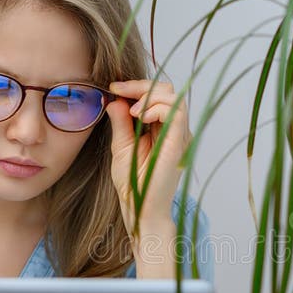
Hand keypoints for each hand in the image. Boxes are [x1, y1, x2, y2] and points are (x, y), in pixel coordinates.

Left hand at [105, 79, 191, 237]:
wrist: (140, 207)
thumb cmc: (132, 182)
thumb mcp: (121, 145)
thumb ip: (121, 122)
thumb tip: (115, 99)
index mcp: (161, 128)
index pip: (156, 94)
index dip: (135, 86)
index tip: (113, 87)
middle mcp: (174, 129)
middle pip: (167, 90)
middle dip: (141, 86)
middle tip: (118, 92)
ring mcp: (179, 135)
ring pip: (174, 97)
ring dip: (149, 96)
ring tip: (132, 111)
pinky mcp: (180, 142)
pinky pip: (176, 113)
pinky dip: (157, 108)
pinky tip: (140, 117)